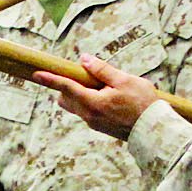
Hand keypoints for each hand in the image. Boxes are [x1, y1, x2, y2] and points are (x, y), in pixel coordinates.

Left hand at [35, 53, 160, 139]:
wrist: (154, 130)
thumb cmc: (143, 103)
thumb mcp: (124, 81)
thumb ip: (102, 70)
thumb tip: (84, 60)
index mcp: (93, 103)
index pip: (66, 88)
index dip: (51, 79)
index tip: (37, 74)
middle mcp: (89, 115)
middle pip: (66, 99)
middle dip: (66, 86)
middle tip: (83, 74)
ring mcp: (93, 123)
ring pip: (75, 106)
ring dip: (78, 94)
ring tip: (101, 85)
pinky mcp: (99, 126)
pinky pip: (85, 111)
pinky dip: (88, 101)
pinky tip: (107, 95)